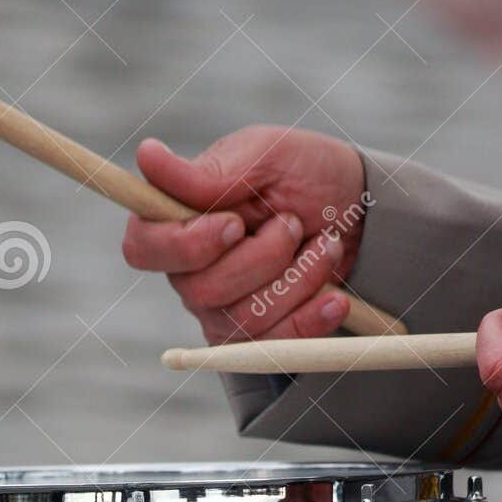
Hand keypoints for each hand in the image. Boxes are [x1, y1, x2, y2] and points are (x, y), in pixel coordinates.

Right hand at [122, 127, 367, 342]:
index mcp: (176, 220)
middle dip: (263, 257)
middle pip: (201, 290)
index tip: (234, 223)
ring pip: (244, 319)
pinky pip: (273, 346)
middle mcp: (189, 273)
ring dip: (297, 280)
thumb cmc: (304, 175)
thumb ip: (210, 171)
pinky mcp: (256, 340)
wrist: (357, 213)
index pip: (143, 248)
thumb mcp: (266, 155)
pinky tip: (334, 298)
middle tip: (293, 223)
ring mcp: (220, 311)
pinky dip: (310, 319)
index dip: (185, 244)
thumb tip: (147, 157)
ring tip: (324, 246)